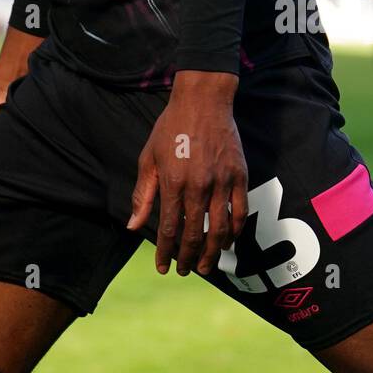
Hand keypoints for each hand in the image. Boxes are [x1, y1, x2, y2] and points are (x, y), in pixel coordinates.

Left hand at [127, 72, 247, 276]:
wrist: (203, 100)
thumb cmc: (171, 128)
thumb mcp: (149, 158)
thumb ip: (142, 194)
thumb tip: (132, 225)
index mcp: (173, 182)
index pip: (168, 229)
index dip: (164, 252)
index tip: (162, 267)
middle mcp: (198, 186)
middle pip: (195, 234)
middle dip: (189, 259)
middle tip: (186, 271)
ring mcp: (222, 182)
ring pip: (220, 230)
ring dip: (213, 253)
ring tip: (207, 266)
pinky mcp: (239, 176)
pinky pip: (240, 212)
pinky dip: (234, 231)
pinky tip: (227, 241)